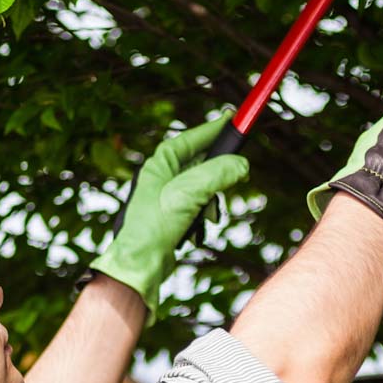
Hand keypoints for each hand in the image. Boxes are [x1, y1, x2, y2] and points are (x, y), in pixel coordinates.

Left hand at [91, 117, 250, 316]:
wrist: (140, 263)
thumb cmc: (154, 226)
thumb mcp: (189, 194)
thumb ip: (217, 174)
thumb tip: (241, 165)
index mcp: (160, 164)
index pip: (190, 139)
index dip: (212, 129)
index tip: (233, 118)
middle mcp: (162, 177)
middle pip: (200, 163)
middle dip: (218, 174)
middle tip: (238, 175)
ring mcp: (166, 197)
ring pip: (203, 188)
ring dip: (212, 201)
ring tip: (210, 215)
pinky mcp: (172, 216)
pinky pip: (198, 208)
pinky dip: (203, 217)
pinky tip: (198, 229)